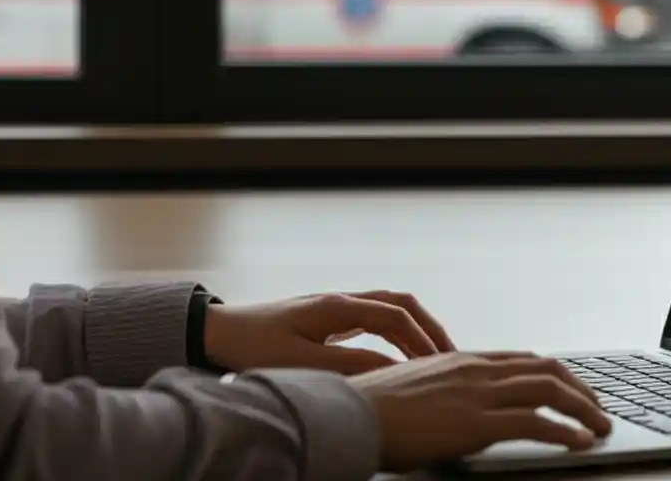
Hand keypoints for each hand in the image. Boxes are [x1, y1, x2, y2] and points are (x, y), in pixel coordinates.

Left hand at [204, 291, 456, 374]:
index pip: (397, 317)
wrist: (216, 332)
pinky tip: (401, 358)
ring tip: (436, 358)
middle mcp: (342, 300)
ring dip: (416, 331)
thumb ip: (348, 364)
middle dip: (431, 329)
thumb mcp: (301, 362)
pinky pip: (375, 320)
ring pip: (390, 309)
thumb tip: (392, 370)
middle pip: (402, 305)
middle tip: (454, 357)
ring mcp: (335, 307)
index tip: (443, 364)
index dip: (424, 340)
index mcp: (338, 307)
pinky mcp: (328, 319)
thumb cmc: (253, 348)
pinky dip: (397, 334)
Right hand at [350, 352, 612, 471]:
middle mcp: (477, 369)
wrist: (350, 414)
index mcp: (463, 360)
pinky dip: (567, 431)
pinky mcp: (478, 422)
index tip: (573, 388)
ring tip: (600, 426)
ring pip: (550, 390)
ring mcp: (479, 394)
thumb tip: (457, 405)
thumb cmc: (373, 407)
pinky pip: (537, 422)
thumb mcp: (416, 386)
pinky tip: (581, 442)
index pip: (525, 359)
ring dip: (584, 409)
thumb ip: (445, 389)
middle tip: (597, 408)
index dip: (556, 373)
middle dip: (580, 389)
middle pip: (547, 369)